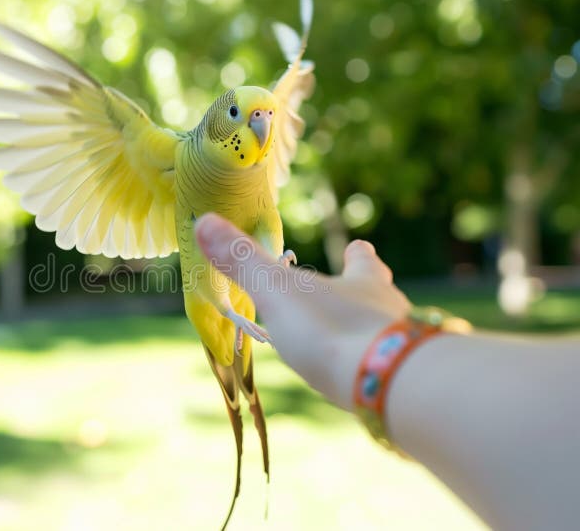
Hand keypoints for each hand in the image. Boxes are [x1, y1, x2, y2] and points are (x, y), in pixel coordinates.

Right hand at [195, 213, 411, 409]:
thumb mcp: (277, 292)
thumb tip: (202, 220)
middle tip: (353, 298)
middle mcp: (389, 310)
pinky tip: (359, 385)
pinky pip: (388, 372)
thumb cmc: (332, 328)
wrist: (387, 385)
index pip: (363, 260)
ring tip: (351, 345)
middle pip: (381, 296)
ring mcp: (401, 348)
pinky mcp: (402, 384)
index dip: (357, 254)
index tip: (357, 246)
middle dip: (366, 296)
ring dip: (368, 336)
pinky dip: (373, 373)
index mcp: (362, 282)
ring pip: (387, 335)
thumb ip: (243, 261)